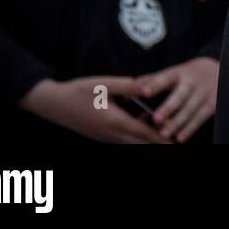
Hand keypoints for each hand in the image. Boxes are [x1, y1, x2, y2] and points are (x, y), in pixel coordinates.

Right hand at [20, 76, 170, 143]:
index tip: (175, 141)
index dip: (161, 138)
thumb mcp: (105, 84)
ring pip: (130, 143)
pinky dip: (133, 137)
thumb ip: (129, 86)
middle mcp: (111, 134)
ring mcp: (104, 137)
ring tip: (161, 135)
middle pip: (139, 143)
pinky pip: (121, 141)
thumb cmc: (78, 92)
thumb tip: (149, 87)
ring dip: (145, 140)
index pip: (144, 133)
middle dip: (157, 143)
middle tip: (174, 142)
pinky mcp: (99, 136)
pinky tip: (139, 125)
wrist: (53, 103)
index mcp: (115, 122)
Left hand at [137, 56, 218, 142]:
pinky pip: (201, 117)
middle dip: (169, 107)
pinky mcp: (213, 103)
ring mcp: (204, 93)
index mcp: (179, 73)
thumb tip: (130, 90)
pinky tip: (180, 137)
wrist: (220, 69)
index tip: (144, 92)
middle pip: (180, 95)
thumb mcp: (174, 72)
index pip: (166, 78)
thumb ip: (152, 80)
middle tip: (156, 119)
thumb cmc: (189, 74)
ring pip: (190, 109)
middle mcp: (192, 82)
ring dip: (178, 122)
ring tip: (164, 133)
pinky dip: (190, 128)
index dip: (155, 84)